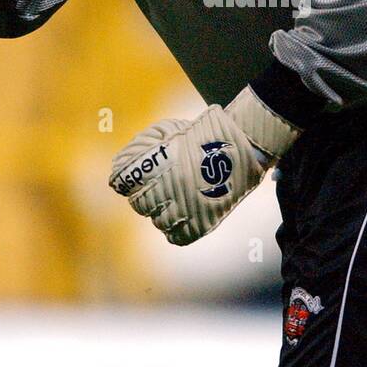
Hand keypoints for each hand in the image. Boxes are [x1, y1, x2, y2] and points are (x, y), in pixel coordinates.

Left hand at [108, 88, 300, 245]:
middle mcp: (165, 189)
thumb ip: (146, 146)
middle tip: (161, 187)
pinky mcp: (201, 223)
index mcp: (155, 165)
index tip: (134, 178)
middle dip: (147, 195)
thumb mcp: (170, 130)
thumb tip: (125, 164)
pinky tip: (183, 217)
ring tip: (177, 200)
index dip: (127, 179)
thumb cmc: (206, 133)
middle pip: (140, 204)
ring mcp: (184, 209)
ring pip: (158, 221)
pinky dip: (176, 229)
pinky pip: (176, 236)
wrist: (245, 144)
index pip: (122, 182)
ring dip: (163, 212)